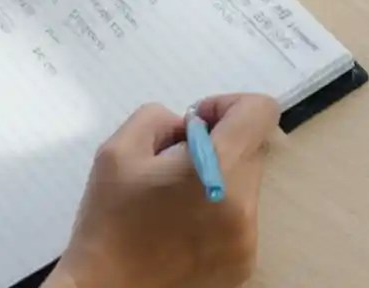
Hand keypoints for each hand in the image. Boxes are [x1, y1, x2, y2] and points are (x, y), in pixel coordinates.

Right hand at [47, 94, 280, 287]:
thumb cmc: (108, 221)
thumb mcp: (118, 150)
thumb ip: (160, 118)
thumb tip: (192, 128)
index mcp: (216, 169)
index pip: (260, 112)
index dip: (228, 105)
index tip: (195, 126)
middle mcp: (243, 204)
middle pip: (250, 148)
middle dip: (216, 145)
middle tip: (172, 166)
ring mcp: (248, 238)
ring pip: (246, 183)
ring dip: (217, 179)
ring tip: (173, 201)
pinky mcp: (244, 262)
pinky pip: (241, 217)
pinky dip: (218, 213)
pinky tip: (181, 228)